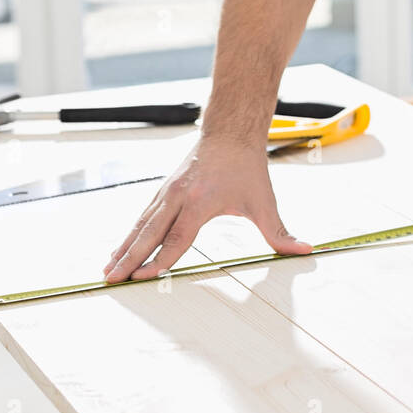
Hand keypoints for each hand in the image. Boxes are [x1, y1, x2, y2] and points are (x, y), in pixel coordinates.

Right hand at [103, 132, 312, 281]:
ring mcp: (168, 192)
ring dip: (123, 248)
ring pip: (141, 224)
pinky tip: (119, 249)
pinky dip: (129, 234)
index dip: (160, 259)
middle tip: (110, 280)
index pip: (178, 237)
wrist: (230, 132)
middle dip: (129, 258)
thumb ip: (279, 232)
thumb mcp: (264, 201)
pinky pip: (143, 216)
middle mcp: (178, 197)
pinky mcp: (164, 191)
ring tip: (106, 270)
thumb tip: (305, 251)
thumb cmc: (247, 168)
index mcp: (201, 201)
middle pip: (150, 233)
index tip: (143, 278)